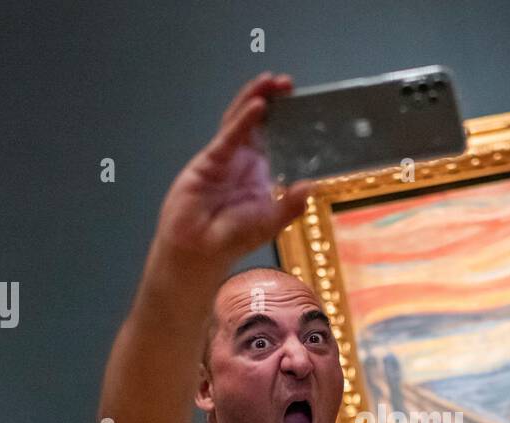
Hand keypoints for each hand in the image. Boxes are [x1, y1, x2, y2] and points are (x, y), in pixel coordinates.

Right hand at [153, 71, 312, 267]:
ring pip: (240, 120)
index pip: (276, 136)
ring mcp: (225, 157)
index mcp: (259, 170)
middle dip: (272, 100)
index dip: (287, 119)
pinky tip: (257, 108)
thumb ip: (290, 205)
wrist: (199, 251)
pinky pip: (229, 136)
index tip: (303, 103)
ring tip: (271, 83)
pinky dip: (243, 121)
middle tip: (287, 83)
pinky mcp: (209, 161)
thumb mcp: (270, 222)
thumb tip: (310, 186)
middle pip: (258, 122)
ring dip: (255, 99)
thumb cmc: (231, 238)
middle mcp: (243, 159)